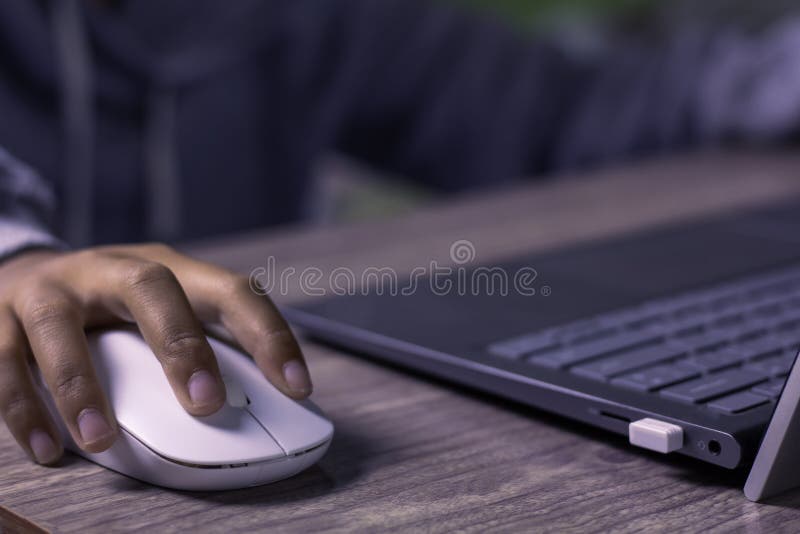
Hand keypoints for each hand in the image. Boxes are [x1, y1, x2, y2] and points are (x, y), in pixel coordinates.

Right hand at [0, 243, 310, 464]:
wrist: (22, 271)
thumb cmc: (110, 306)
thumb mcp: (159, 312)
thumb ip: (198, 346)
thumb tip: (255, 405)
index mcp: (167, 269)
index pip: (231, 291)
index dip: (268, 335)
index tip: (297, 386)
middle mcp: (111, 270)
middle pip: (153, 287)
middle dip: (182, 345)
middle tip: (207, 404)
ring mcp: (52, 289)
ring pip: (61, 325)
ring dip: (81, 385)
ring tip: (102, 440)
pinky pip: (4, 360)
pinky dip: (24, 407)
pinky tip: (49, 447)